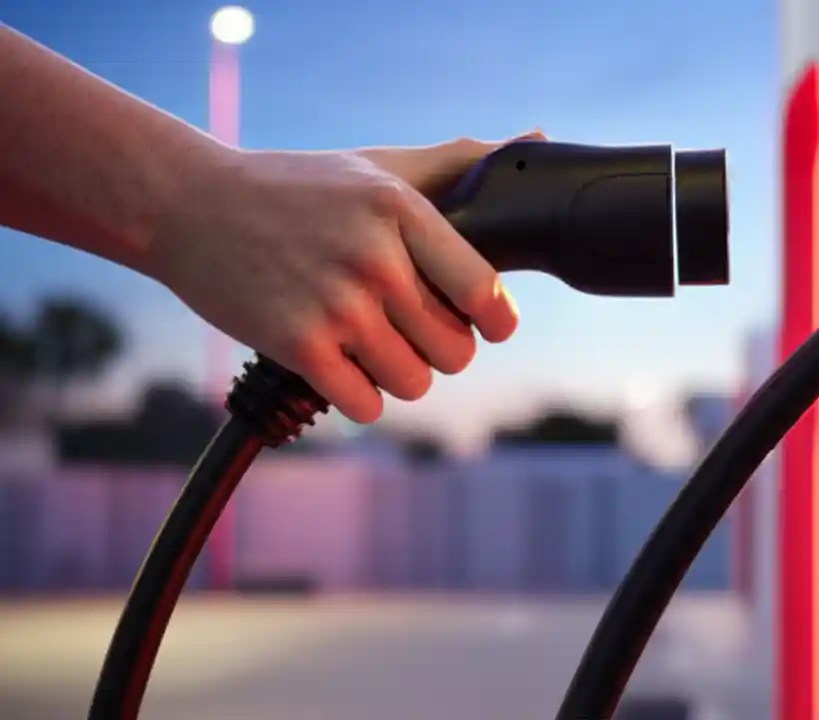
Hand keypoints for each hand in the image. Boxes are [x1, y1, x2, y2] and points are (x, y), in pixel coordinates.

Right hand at [149, 133, 542, 422]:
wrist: (190, 204)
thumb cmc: (299, 187)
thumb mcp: (381, 165)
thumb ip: (458, 161)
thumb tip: (534, 140)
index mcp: (402, 212)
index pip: (486, 294)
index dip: (495, 321)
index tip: (483, 321)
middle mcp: (375, 260)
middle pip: (456, 351)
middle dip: (441, 348)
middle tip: (410, 327)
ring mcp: (336, 306)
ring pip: (415, 383)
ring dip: (399, 373)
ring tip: (373, 343)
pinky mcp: (297, 346)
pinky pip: (367, 406)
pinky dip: (361, 396)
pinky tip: (342, 365)